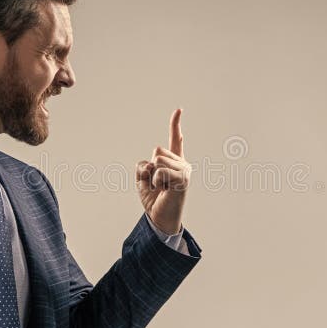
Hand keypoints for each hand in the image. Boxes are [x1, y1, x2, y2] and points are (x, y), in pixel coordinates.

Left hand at [135, 108, 190, 234]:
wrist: (160, 218)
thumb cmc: (153, 199)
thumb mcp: (142, 178)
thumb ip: (144, 165)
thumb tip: (154, 162)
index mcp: (173, 161)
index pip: (175, 140)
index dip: (175, 124)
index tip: (179, 109)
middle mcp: (182, 163)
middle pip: (157, 150)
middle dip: (150, 168)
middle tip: (158, 185)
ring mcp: (184, 170)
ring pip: (157, 160)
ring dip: (152, 176)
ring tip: (161, 188)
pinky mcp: (183, 179)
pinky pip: (159, 171)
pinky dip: (156, 181)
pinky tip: (164, 190)